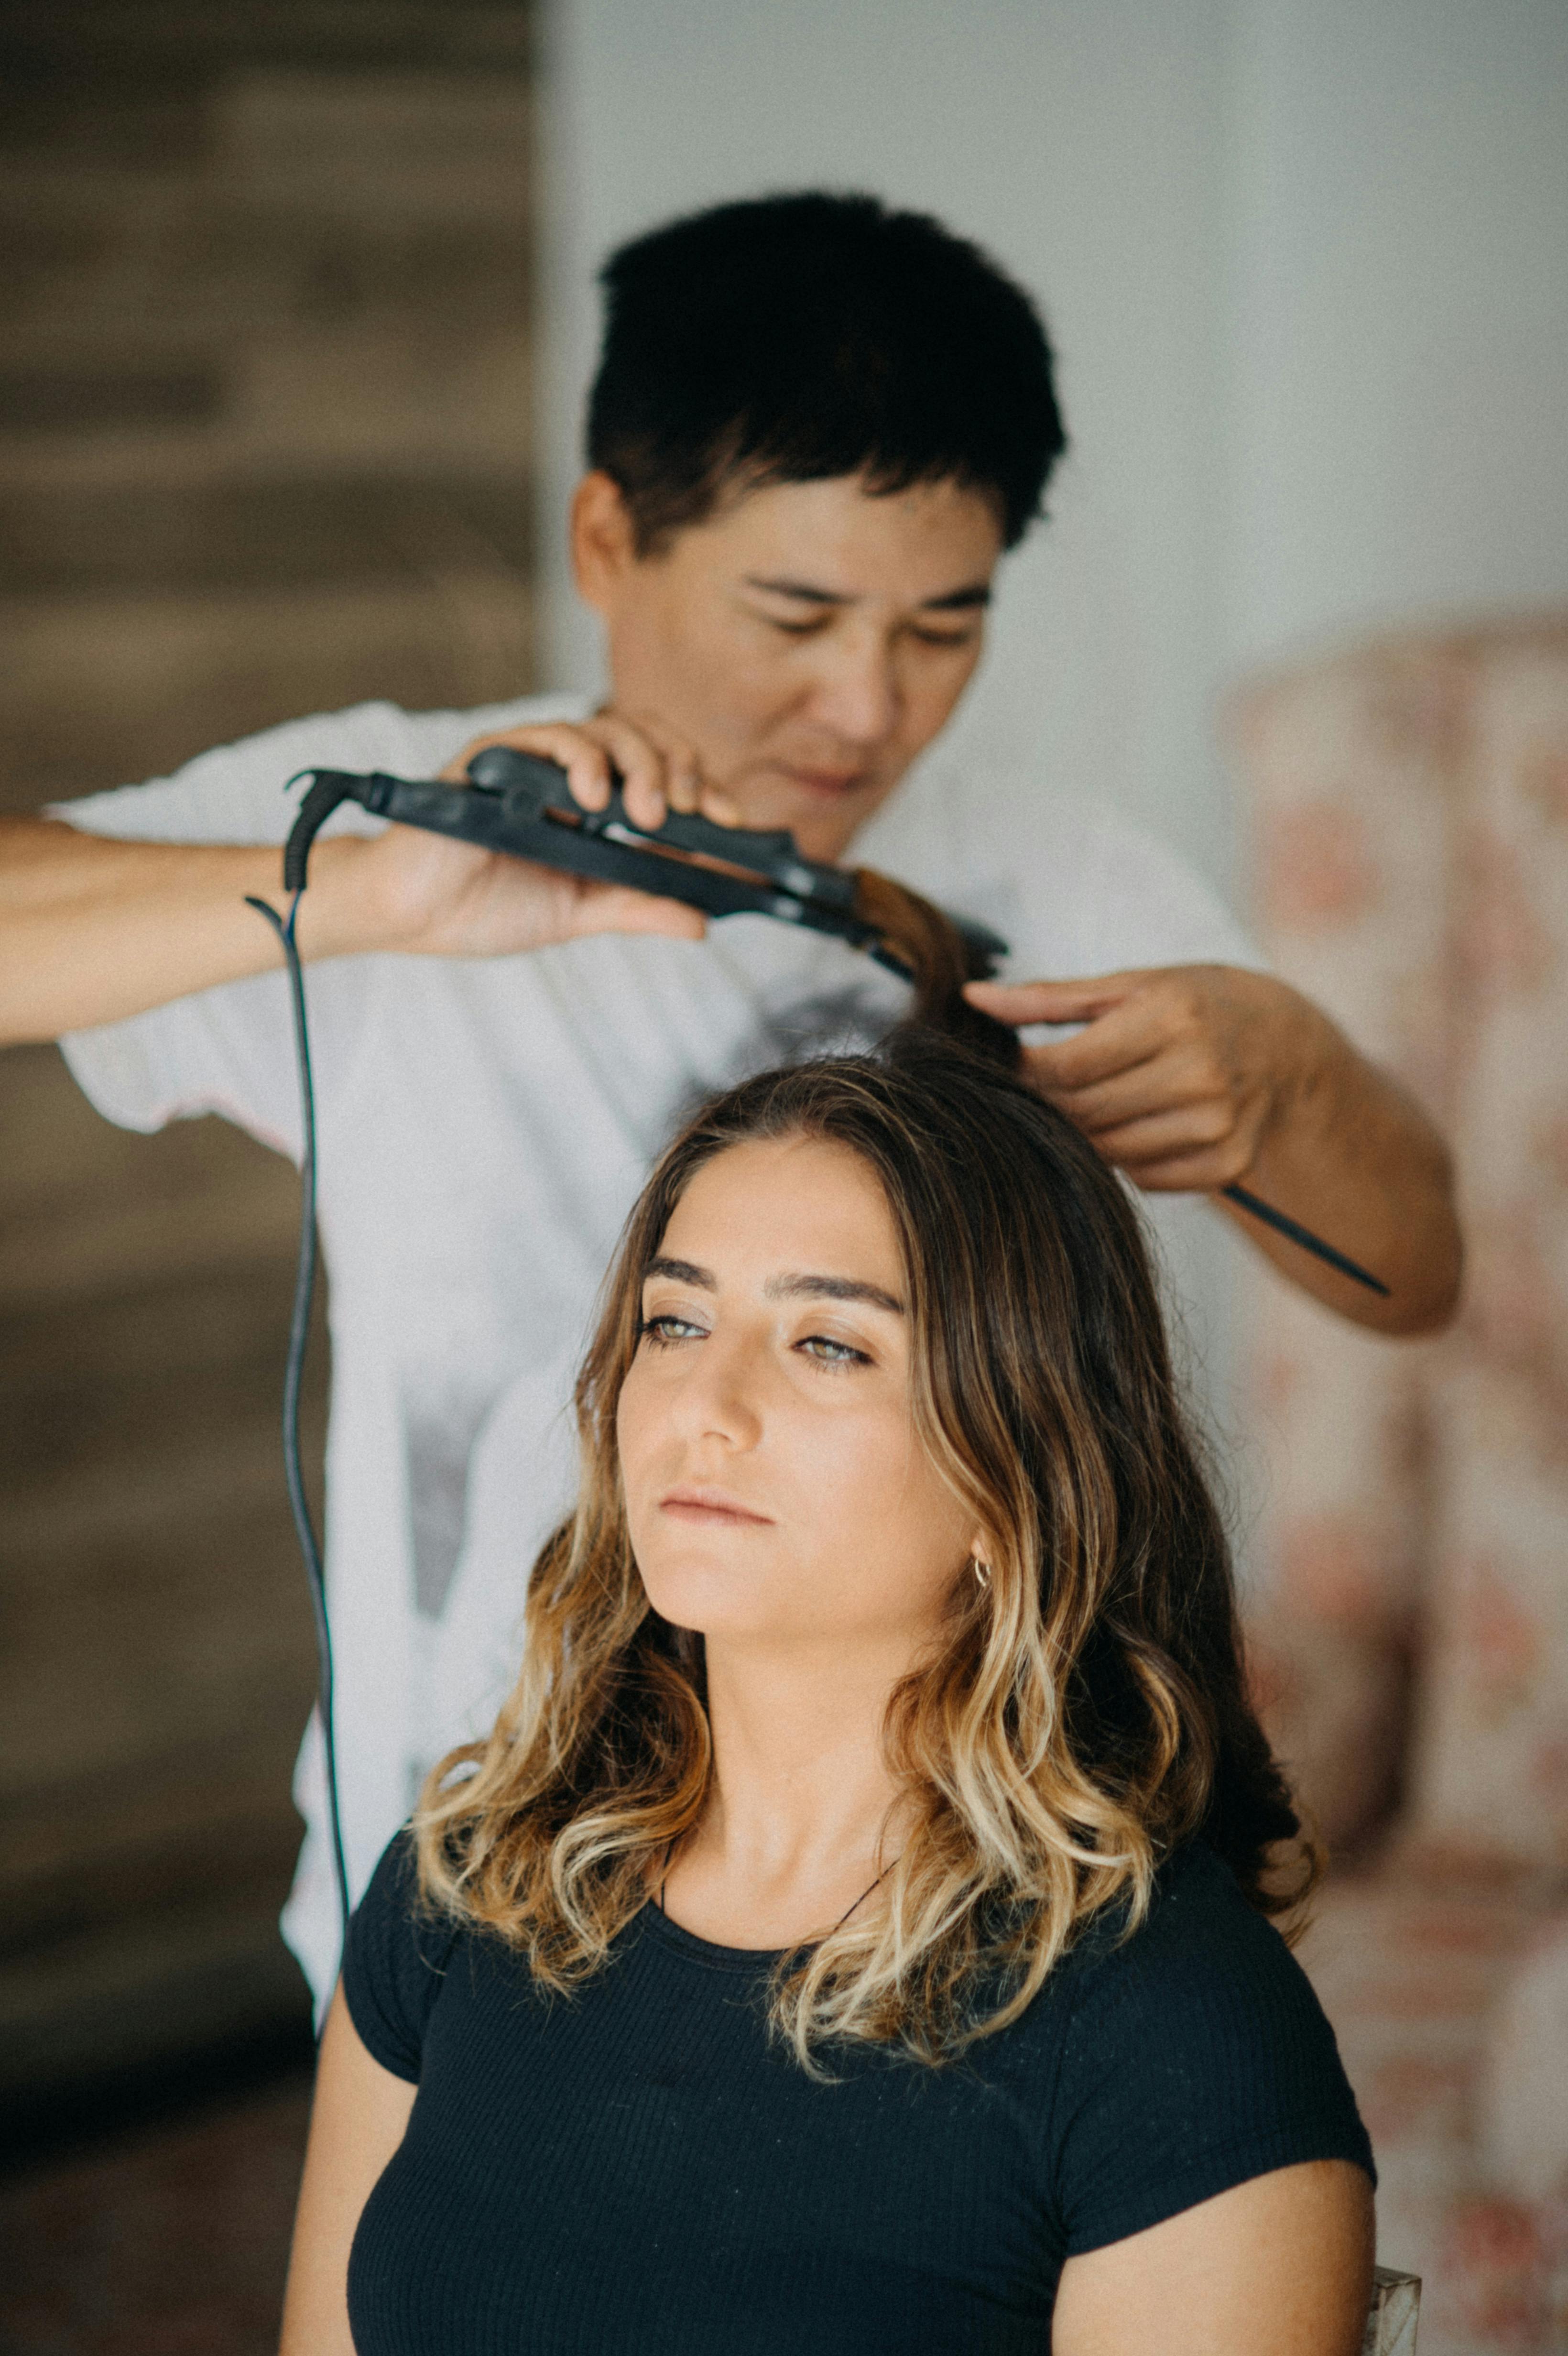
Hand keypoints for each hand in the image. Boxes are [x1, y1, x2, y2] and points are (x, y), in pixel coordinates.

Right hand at [319, 710, 734, 962]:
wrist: (410, 915)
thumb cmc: (484, 904)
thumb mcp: (579, 912)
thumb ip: (637, 907)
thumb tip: (702, 921)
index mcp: (595, 805)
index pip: (664, 774)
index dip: (702, 788)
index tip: (732, 823)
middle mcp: (570, 773)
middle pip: (645, 739)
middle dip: (680, 769)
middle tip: (691, 814)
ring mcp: (532, 762)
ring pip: (604, 729)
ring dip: (638, 765)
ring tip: (647, 814)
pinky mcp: (492, 758)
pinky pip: (544, 736)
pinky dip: (577, 759)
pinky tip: (592, 797)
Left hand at [965, 965, 1325, 1192]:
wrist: (1284, 1043)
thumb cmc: (1194, 1004)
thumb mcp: (1129, 984)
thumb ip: (1047, 998)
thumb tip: (973, 1000)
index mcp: (1173, 1018)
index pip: (1069, 1067)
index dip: (1026, 1074)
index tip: (1010, 1067)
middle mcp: (1201, 1075)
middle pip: (1084, 1113)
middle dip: (1051, 1105)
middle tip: (1043, 1091)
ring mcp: (1218, 1126)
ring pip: (1109, 1151)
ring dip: (1088, 1133)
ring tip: (1097, 1102)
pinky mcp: (1227, 1165)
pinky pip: (1143, 1178)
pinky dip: (1127, 1157)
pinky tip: (1140, 1125)